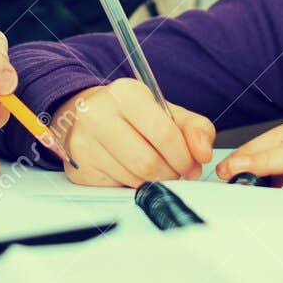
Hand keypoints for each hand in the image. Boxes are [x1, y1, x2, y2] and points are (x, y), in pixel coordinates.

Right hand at [51, 78, 214, 187]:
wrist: (86, 114)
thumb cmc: (129, 113)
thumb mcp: (165, 111)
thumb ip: (195, 128)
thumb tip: (203, 153)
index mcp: (125, 93)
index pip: (163, 133)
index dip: (184, 156)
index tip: (192, 165)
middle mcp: (98, 115)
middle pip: (148, 162)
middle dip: (171, 173)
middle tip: (176, 172)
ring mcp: (84, 144)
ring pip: (133, 179)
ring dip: (153, 182)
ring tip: (155, 170)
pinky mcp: (78, 169)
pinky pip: (117, 189)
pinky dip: (132, 186)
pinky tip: (132, 172)